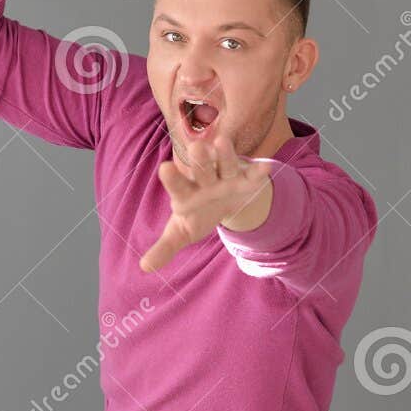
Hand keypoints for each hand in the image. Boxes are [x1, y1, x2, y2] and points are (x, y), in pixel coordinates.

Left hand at [140, 129, 272, 272]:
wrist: (225, 202)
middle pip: (202, 170)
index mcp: (186, 192)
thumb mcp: (181, 232)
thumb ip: (165, 247)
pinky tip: (266, 166)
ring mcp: (227, 176)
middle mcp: (205, 180)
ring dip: (226, 155)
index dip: (173, 179)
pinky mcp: (247, 178)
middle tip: (196, 149)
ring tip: (222, 143)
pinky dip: (259, 170)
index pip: (178, 185)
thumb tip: (144, 267)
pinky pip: (253, 174)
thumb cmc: (198, 214)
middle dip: (200, 161)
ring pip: (226, 164)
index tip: (165, 169)